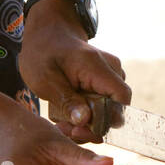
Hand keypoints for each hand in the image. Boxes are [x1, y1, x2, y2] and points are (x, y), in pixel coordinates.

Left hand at [18, 0, 131, 143]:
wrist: (47, 34)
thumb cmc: (43, 53)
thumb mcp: (44, 79)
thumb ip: (66, 100)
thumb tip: (85, 121)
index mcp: (97, 67)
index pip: (121, 99)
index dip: (107, 121)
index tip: (80, 130)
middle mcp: (111, 71)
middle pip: (115, 110)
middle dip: (90, 127)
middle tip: (64, 130)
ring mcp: (110, 77)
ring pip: (108, 111)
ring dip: (86, 123)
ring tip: (61, 122)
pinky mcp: (104, 84)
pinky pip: (102, 106)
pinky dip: (85, 115)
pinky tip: (66, 116)